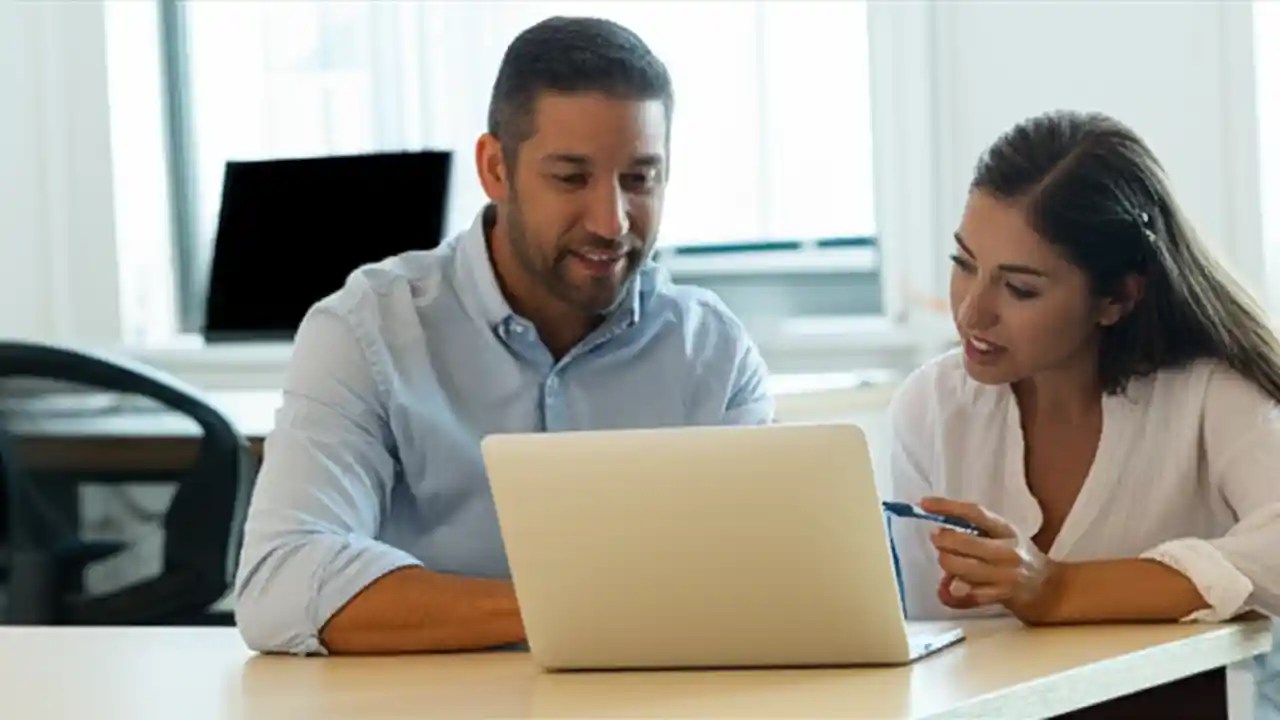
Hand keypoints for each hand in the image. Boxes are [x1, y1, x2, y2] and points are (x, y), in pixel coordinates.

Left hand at [921, 497, 1062, 623]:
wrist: (1049, 588)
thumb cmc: (1020, 557)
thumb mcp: (1004, 536)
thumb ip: (977, 531)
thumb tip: (941, 528)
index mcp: (1007, 530)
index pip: (975, 513)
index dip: (947, 507)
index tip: (925, 504)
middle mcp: (1007, 551)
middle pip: (963, 543)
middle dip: (942, 541)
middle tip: (936, 539)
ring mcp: (1004, 576)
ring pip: (961, 568)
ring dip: (946, 564)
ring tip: (948, 562)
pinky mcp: (1000, 597)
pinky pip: (966, 596)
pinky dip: (950, 593)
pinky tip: (947, 587)